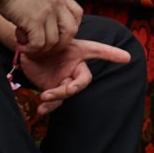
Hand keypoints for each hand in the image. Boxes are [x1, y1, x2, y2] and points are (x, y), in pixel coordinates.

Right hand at [0, 0, 82, 52]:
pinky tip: (21, 46)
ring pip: (53, 41)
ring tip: (27, 45)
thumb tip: (44, 20)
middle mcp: (57, 3)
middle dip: (60, 44)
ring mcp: (47, 12)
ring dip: (41, 49)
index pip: (78, 14)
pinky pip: (38, 44)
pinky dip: (30, 49)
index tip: (58, 34)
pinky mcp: (34, 21)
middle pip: (71, 31)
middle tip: (44, 47)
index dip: (70, 27)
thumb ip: (46, 2)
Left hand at [18, 37, 133, 116]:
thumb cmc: (39, 44)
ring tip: (44, 96)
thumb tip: (72, 45)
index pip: (98, 50)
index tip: (127, 57)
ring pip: (68, 92)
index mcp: (78, 51)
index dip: (112, 54)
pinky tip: (41, 109)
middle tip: (59, 90)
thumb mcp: (44, 43)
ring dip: (57, 97)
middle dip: (73, 87)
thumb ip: (51, 46)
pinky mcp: (53, 89)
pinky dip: (49, 107)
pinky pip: (56, 102)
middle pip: (83, 80)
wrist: (26, 54)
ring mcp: (65, 79)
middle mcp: (75, 66)